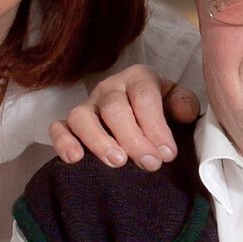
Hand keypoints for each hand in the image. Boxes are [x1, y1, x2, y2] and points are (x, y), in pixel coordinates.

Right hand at [51, 64, 201, 169]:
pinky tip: (75, 158)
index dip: (156, 126)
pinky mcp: (69, 123)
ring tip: (117, 162)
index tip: (167, 153)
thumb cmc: (161, 111)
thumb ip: (184, 104)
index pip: (144, 97)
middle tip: (149, 163)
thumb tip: (184, 113)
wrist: (143, 117)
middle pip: (115, 108)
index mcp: (138, 78)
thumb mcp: (177, 102)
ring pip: (83, 117)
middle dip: (133, 138)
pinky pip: (58, 127)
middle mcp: (110, 88)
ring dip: (99, 141)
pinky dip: (63, 142)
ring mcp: (88, 105)